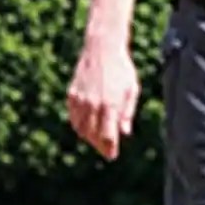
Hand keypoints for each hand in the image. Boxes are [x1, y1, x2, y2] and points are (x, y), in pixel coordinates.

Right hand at [66, 36, 138, 160]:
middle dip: (100, 146)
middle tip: (106, 150)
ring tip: (98, 140)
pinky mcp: (72, 95)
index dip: (109, 148)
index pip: (108, 136)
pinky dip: (79, 126)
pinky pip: (73, 117)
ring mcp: (80, 100)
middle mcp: (93, 105)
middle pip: (93, 135)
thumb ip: (127, 112)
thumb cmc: (122, 70)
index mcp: (110, 105)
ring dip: (89, 138)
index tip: (112, 155)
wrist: (102, 49)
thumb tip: (124, 133)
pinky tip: (86, 128)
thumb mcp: (132, 90)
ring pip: (81, 129)